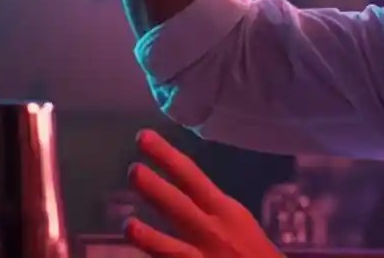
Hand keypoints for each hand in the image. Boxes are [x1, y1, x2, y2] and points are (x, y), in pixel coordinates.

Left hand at [125, 129, 283, 257]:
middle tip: (133, 169)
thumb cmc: (255, 252)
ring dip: (150, 238)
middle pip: (181, 208)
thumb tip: (179, 193)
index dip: (167, 157)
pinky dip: (156, 256)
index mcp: (225, 211)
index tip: (144, 137)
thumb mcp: (238, 223)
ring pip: (173, 249)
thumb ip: (210, 210)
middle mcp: (213, 232)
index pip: (192, 178)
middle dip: (156, 189)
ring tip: (128, 226)